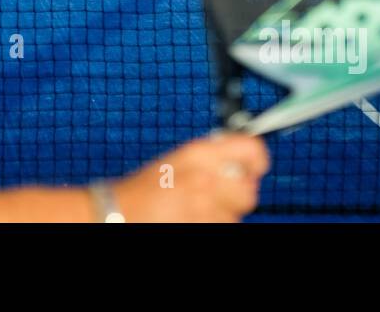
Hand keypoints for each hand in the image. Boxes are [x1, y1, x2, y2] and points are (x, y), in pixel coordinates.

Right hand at [106, 132, 269, 221]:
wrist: (122, 213)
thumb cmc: (148, 188)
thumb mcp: (180, 159)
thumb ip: (213, 156)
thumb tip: (244, 156)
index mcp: (199, 154)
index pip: (252, 150)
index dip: (257, 159)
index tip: (254, 166)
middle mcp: (206, 180)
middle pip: (249, 191)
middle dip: (238, 195)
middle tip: (220, 194)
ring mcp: (205, 209)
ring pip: (236, 215)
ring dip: (223, 214)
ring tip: (197, 209)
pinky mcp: (205, 229)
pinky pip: (224, 227)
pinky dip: (212, 224)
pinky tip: (192, 219)